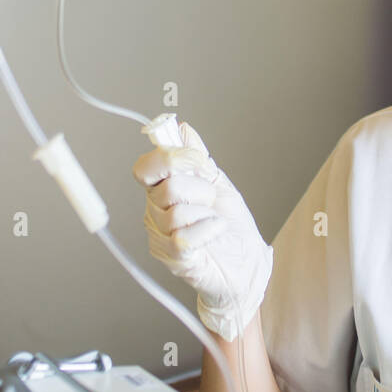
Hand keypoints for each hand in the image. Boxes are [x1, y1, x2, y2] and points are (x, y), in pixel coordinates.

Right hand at [132, 122, 272, 341]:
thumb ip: (197, 156)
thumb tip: (182, 128)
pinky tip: (216, 232)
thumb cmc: (230, 226)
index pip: (144, 168)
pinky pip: (183, 238)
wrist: (247, 263)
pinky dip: (209, 230)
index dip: (170, 158)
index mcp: (162, 190)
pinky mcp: (174, 260)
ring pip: (176, 212)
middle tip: (212, 198)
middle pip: (167, 187)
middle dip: (200, 188)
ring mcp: (161, 238)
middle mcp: (155, 213)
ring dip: (207, 212)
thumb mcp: (218, 182)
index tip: (198, 161)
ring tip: (214, 220)